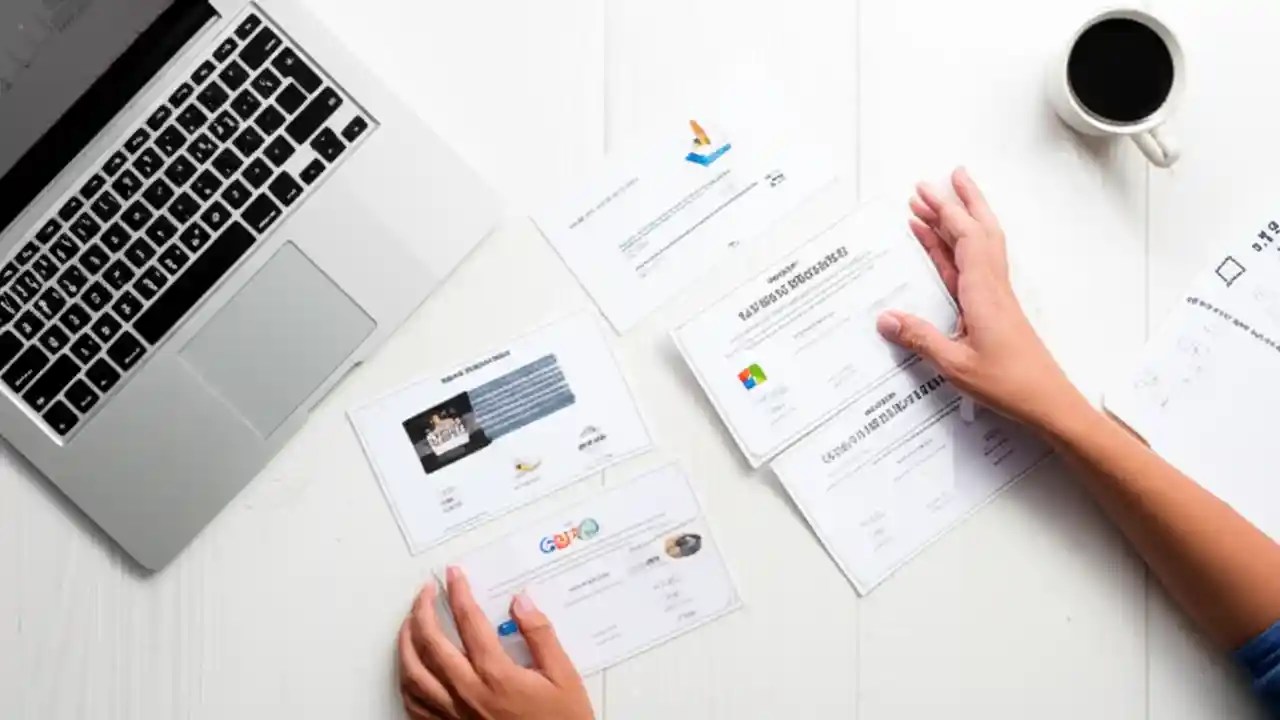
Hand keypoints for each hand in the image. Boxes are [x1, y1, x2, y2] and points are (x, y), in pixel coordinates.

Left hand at [398, 567, 593, 719]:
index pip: (468, 622)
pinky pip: (414, 703)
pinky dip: (406, 680)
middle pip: (430, 643)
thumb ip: (540, 636)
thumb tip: (521, 602)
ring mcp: (453, 714)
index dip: (458, 592)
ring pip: (413, 672)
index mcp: (496, 675)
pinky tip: (409, 668)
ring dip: (406, 642)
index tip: (453, 575)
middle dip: (422, 609)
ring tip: (409, 623)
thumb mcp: (564, 677)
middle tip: (425, 591)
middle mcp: (468, 693)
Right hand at [875, 168, 1085, 429]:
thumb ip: (920, 339)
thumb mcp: (955, 365)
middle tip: (938, 180)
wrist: (1047, 400)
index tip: (926, 191)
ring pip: (978, 246)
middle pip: (978, 231)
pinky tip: (941, 252)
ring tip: (936, 205)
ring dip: (959, 221)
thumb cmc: (1009, 383)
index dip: (946, 211)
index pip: (965, 238)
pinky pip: (972, 268)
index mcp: (983, 293)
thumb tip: (886, 318)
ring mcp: (994, 297)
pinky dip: (955, 251)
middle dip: (959, 202)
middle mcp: (992, 287)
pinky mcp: (993, 309)